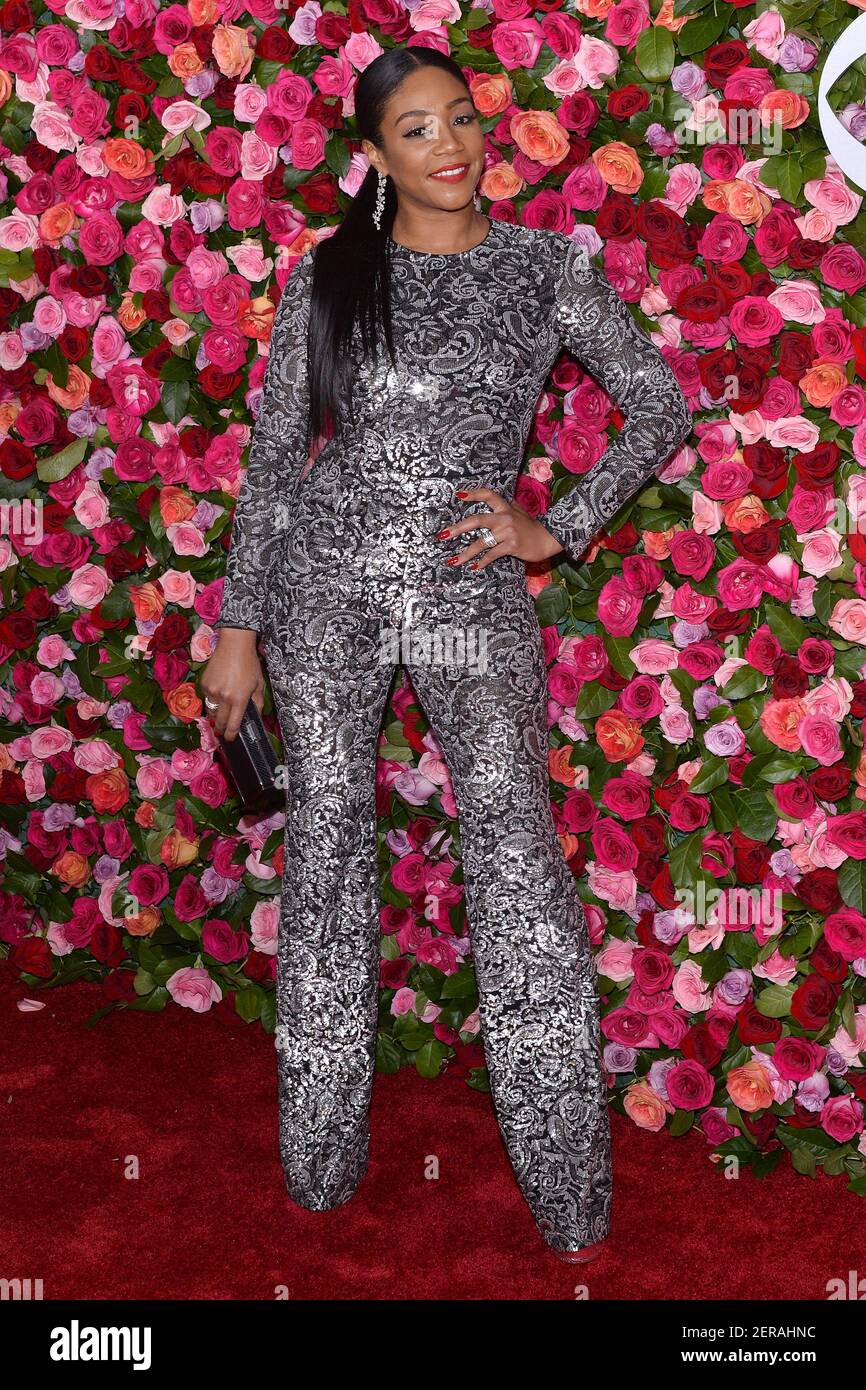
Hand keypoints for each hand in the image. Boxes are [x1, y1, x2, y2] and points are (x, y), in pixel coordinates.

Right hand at [200, 628, 264, 740]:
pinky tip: (218, 692)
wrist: (234, 645)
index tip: (230, 740)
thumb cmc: (249, 663)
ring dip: (215, 715)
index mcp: (239, 699)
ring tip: (220, 716)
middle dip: (221, 729)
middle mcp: (224, 697)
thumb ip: (257, 703)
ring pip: (211, 710)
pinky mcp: (204, 683)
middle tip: (221, 733)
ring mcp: (212, 690)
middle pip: (220, 721)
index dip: (231, 735)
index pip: (233, 724)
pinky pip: (207, 698)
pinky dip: (212, 699)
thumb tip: (256, 717)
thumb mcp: (259, 684)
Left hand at [438, 487, 564, 569]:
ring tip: (453, 561)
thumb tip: (491, 501)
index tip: (458, 495)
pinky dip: (482, 561)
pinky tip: (475, 567)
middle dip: (457, 528)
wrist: (549, 539)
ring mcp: (508, 532)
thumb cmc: (532, 527)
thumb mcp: (519, 512)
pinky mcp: (512, 546)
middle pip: (477, 520)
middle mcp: (505, 517)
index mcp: (505, 507)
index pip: (488, 495)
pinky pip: (492, 554)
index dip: (473, 494)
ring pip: (481, 542)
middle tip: (442, 535)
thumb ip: (506, 507)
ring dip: (466, 553)